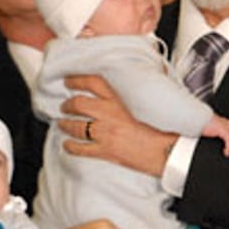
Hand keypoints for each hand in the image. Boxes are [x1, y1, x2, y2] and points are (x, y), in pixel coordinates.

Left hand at [58, 74, 178, 176]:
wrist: (166, 151)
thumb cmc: (161, 128)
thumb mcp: (148, 103)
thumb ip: (137, 92)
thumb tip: (143, 77)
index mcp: (120, 99)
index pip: (92, 82)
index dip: (76, 80)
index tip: (69, 80)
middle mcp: (109, 114)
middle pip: (78, 104)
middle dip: (67, 105)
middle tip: (64, 106)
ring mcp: (105, 133)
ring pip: (75, 126)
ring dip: (65, 125)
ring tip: (62, 124)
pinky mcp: (104, 151)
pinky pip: (80, 148)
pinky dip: (70, 146)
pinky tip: (68, 145)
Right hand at [202, 115, 228, 156]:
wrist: (198, 118)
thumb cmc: (202, 122)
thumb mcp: (212, 126)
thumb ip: (217, 129)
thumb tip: (216, 134)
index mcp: (225, 121)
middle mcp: (226, 123)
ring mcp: (225, 126)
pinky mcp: (222, 130)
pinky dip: (228, 147)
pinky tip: (226, 151)